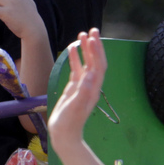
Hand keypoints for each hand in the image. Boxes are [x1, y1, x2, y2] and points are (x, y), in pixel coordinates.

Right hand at [48, 30, 105, 150]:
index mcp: (93, 88)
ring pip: (87, 63)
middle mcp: (91, 85)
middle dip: (95, 46)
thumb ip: (82, 91)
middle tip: (92, 30)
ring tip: (81, 35)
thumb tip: (88, 76)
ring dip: (86, 49)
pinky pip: (77, 69)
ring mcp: (83, 86)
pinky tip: (71, 50)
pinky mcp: (74, 87)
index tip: (93, 37)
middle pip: (95, 61)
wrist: (64, 134)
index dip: (97, 51)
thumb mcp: (76, 106)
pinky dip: (76, 58)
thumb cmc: (69, 122)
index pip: (98, 65)